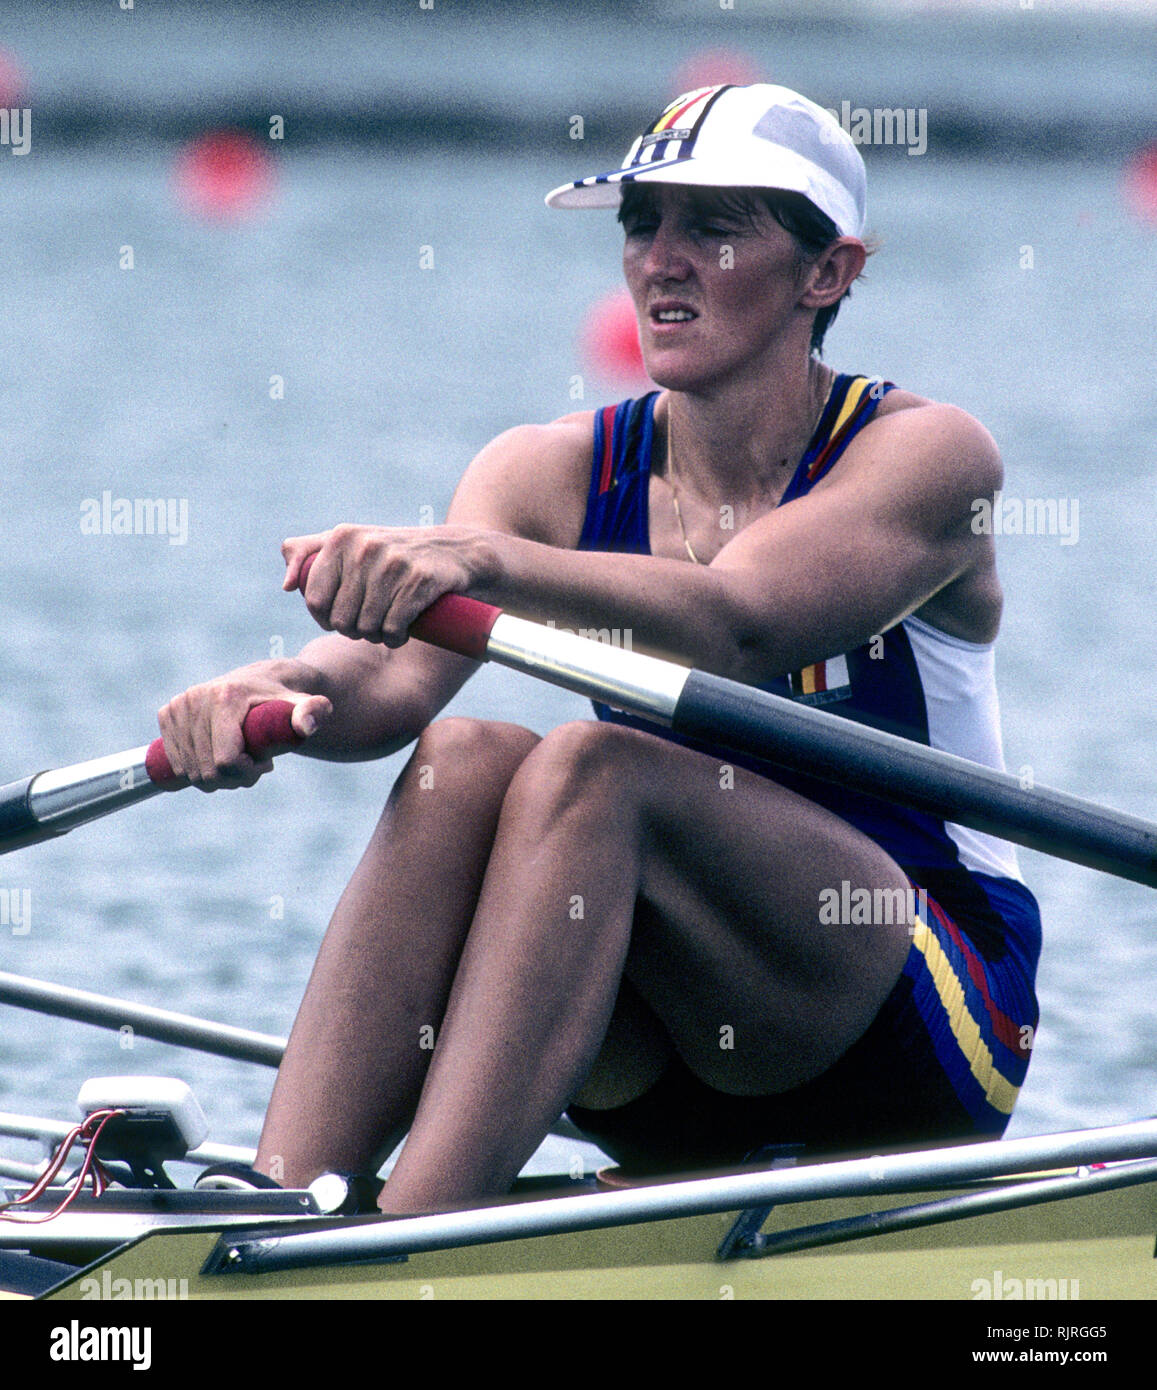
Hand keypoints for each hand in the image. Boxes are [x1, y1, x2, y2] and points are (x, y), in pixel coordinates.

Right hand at [156, 663, 331, 790]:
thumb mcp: (304, 704)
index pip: (225, 761)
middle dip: (234, 778)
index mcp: (224, 698)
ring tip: (240, 759)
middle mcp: (195, 699)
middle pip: (206, 771)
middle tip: (256, 764)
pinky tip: (218, 755)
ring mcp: (178, 707)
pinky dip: (197, 770)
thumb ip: (313, 712)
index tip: (266, 764)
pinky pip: (176, 764)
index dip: (246, 774)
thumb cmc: (286, 697)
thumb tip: (307, 725)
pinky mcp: (167, 715)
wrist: (265, 678)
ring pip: (189, 772)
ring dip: (217, 776)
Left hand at [282, 524, 494, 645]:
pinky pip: (394, 628)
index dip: (326, 619)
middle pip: (340, 618)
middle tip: (370, 623)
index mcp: (341, 537)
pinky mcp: (420, 580)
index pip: (314, 599)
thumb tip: (286, 585)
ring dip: (377, 636)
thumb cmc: (398, 554)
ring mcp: (393, 562)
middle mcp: (364, 546)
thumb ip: (310, 554)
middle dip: (354, 630)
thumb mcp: (353, 544)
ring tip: (388, 625)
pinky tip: (404, 631)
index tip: (344, 619)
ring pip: (367, 626)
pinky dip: (397, 638)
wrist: (457, 552)